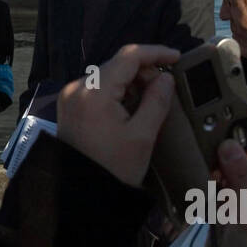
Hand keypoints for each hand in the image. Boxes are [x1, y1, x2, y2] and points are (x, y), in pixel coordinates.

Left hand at [57, 43, 180, 186]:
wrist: (81, 193)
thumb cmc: (112, 169)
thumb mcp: (142, 136)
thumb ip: (156, 102)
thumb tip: (166, 78)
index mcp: (94, 92)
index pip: (128, 56)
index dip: (155, 52)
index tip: (176, 57)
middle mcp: (77, 88)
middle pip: (116, 64)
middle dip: (144, 71)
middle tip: (166, 89)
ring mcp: (70, 96)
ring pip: (108, 74)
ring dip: (131, 81)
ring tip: (151, 101)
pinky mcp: (70, 106)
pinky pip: (98, 87)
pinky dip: (117, 91)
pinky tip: (131, 107)